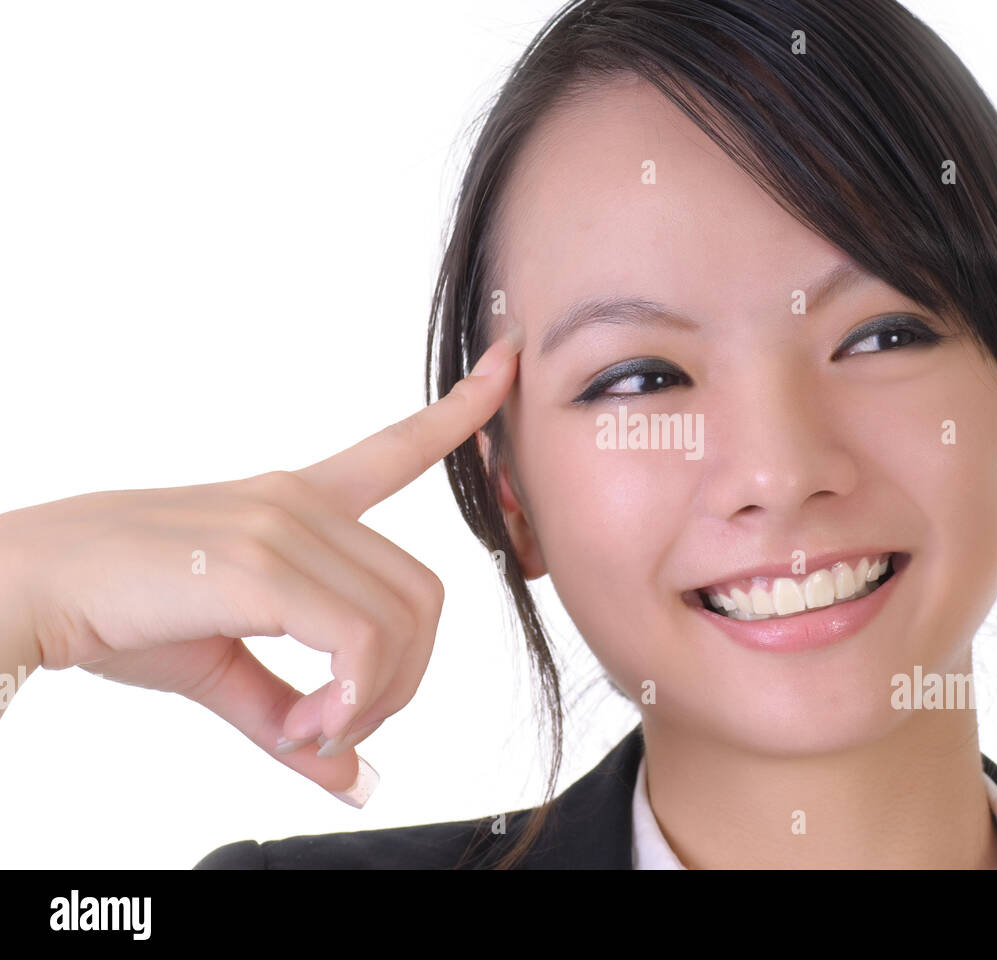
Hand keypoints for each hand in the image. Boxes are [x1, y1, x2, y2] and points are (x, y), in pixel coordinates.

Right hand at [0, 326, 521, 803]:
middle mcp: (302, 503)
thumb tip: (353, 777)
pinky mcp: (259, 562)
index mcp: (300, 502)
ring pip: (401, 622)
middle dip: (403, 680)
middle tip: (341, 725)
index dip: (463, 409)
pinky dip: (350, 698)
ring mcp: (283, 525)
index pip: (399, 447)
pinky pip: (359, 641)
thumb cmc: (122, 615)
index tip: (509, 363)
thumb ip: (298, 718)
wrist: (28, 588)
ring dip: (375, 697)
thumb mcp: (225, 669)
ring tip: (313, 728)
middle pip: (425, 595)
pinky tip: (306, 724)